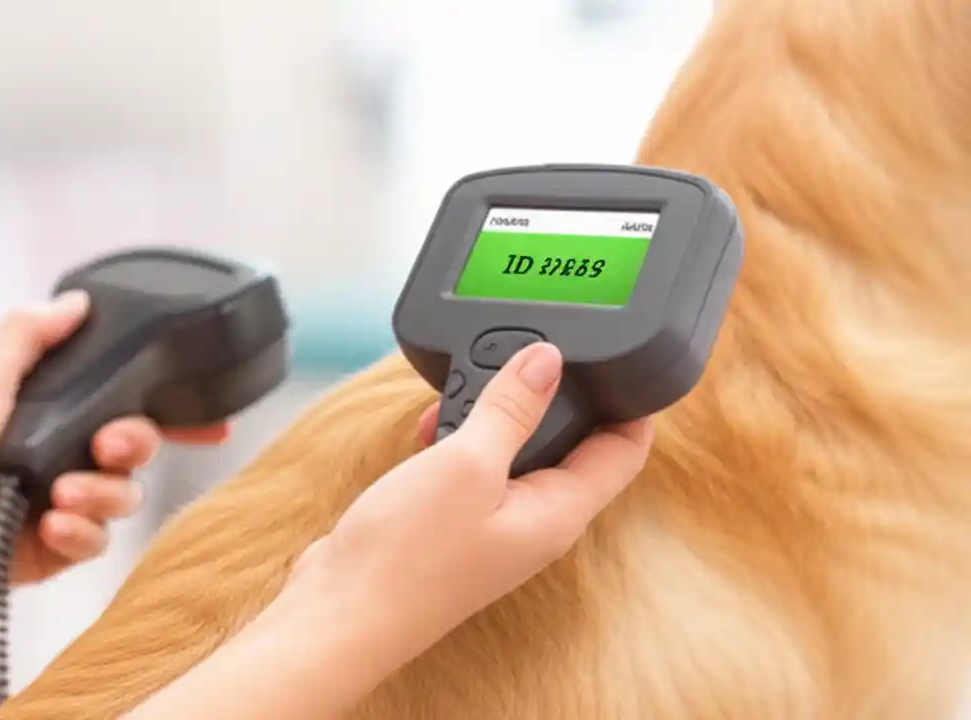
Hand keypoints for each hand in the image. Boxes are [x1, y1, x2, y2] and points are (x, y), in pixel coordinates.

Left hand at [0, 291, 229, 597]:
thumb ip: (31, 333)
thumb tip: (77, 300)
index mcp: (59, 411)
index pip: (132, 407)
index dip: (177, 415)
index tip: (215, 421)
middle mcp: (70, 456)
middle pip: (141, 449)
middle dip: (135, 444)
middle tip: (105, 445)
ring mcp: (67, 504)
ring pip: (126, 497)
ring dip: (101, 493)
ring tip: (60, 495)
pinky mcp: (58, 549)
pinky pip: (98, 541)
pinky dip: (78, 533)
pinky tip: (49, 526)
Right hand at [283, 342, 651, 661]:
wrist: (339, 613)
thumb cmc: (407, 556)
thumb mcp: (467, 463)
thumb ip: (512, 408)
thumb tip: (547, 360)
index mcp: (558, 513)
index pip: (623, 451)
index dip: (631, 400)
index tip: (619, 356)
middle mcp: (534, 521)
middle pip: (570, 445)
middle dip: (549, 397)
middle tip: (523, 358)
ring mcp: (493, 525)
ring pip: (514, 452)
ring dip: (493, 417)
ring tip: (463, 393)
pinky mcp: (454, 524)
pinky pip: (471, 467)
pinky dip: (457, 438)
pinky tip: (430, 425)